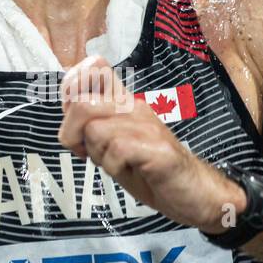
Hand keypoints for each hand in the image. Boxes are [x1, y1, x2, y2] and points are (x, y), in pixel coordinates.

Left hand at [57, 55, 245, 230]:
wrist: (196, 193)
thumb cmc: (153, 171)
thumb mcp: (115, 147)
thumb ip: (93, 130)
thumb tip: (65, 124)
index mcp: (124, 103)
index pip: (92, 69)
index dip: (70, 91)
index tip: (74, 123)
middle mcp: (135, 108)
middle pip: (81, 103)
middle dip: (71, 133)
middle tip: (83, 152)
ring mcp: (147, 127)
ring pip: (95, 128)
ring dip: (96, 153)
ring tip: (113, 163)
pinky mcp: (158, 150)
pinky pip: (117, 149)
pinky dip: (113, 167)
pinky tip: (127, 170)